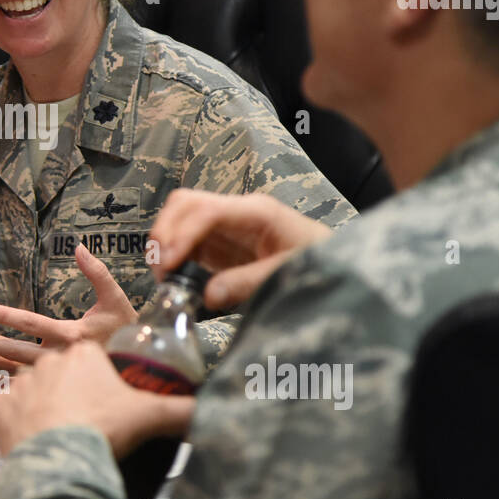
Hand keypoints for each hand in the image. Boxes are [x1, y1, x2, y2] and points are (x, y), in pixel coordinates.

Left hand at [0, 243, 135, 384]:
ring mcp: (57, 379)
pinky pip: (26, 388)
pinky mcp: (56, 390)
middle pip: (15, 351)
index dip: (6, 316)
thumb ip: (98, 273)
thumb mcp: (117, 300)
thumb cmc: (130, 334)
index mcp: (73, 337)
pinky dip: (3, 383)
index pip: (32, 323)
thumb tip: (79, 247)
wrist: (144, 375)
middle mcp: (61, 359)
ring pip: (16, 369)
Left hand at [0, 341, 193, 457]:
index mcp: (83, 354)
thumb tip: (206, 411)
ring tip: (59, 431)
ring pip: (33, 390)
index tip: (106, 402)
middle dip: (71, 395)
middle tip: (83, 422)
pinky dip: (18, 422)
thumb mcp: (150, 416)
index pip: (92, 359)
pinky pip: (6, 409)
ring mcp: (20, 383)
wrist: (59, 459)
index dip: (100, 381)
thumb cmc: (102, 430)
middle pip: (62, 374)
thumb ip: (182, 410)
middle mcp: (48, 361)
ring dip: (42, 407)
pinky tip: (32, 436)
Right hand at [150, 191, 331, 308]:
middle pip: (186, 203)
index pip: (207, 210)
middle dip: (165, 232)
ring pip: (181, 217)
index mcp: (257, 212)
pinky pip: (188, 239)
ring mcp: (227, 224)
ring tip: (164, 275)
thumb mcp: (288, 274)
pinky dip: (174, 253)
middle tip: (160, 269)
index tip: (168, 264)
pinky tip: (174, 275)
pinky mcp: (222, 242)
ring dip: (165, 241)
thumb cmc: (319, 262)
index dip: (181, 234)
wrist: (338, 263)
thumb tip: (207, 295)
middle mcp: (237, 211)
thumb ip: (248, 283)